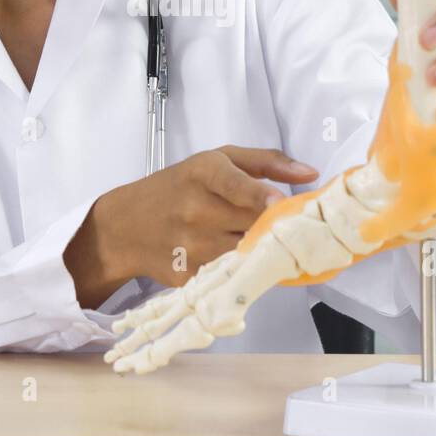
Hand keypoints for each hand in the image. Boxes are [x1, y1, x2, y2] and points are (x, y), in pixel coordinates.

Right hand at [86, 146, 318, 289]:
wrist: (125, 226)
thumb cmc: (178, 186)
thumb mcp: (216, 160)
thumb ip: (266, 161)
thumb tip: (310, 174)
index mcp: (203, 173)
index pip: (233, 184)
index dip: (258, 195)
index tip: (278, 203)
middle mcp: (195, 209)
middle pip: (253, 222)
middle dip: (274, 223)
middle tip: (290, 223)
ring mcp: (192, 247)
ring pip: (247, 251)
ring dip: (261, 247)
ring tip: (262, 239)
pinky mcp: (189, 275)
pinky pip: (231, 273)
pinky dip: (242, 267)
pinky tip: (238, 257)